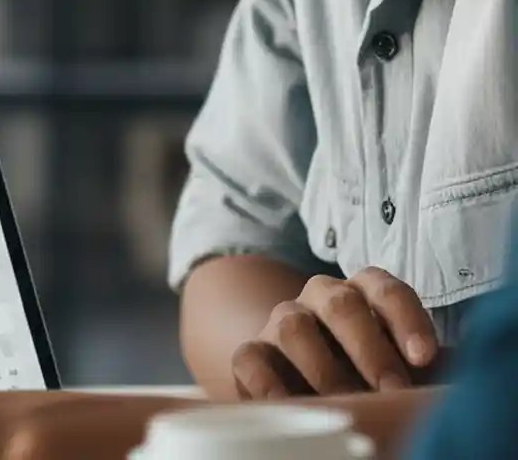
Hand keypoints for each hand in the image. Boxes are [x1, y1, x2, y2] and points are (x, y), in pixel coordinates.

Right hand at [232, 267, 438, 398]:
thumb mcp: (399, 363)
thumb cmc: (366, 371)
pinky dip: (269, 384)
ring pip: (293, 326)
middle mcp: (319, 298)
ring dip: (323, 369)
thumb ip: (416, 364)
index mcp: (361, 293)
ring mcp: (281, 322)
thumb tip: (444, 381)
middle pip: (340, 304)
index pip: (383, 289)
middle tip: (392, 390)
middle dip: (370, 350)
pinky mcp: (250, 351)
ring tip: (346, 403)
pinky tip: (294, 407)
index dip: (406, 320)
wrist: (304, 376)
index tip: (425, 359)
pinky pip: (250, 358)